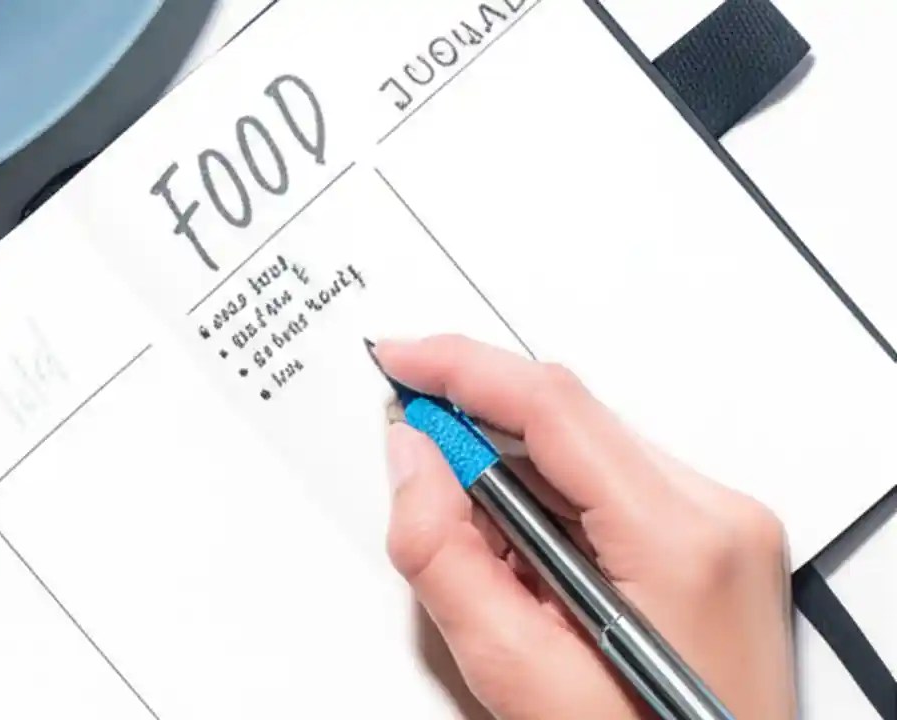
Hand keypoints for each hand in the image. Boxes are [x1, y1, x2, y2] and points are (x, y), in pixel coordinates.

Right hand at [375, 336, 794, 718]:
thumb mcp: (521, 673)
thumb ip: (448, 557)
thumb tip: (413, 460)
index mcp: (679, 541)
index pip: (553, 406)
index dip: (463, 368)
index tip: (402, 360)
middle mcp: (719, 515)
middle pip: (571, 422)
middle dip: (480, 434)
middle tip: (418, 467)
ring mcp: (727, 526)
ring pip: (588, 450)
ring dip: (516, 478)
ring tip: (495, 566)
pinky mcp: (719, 540)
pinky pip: (615, 483)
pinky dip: (555, 505)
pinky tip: (536, 566)